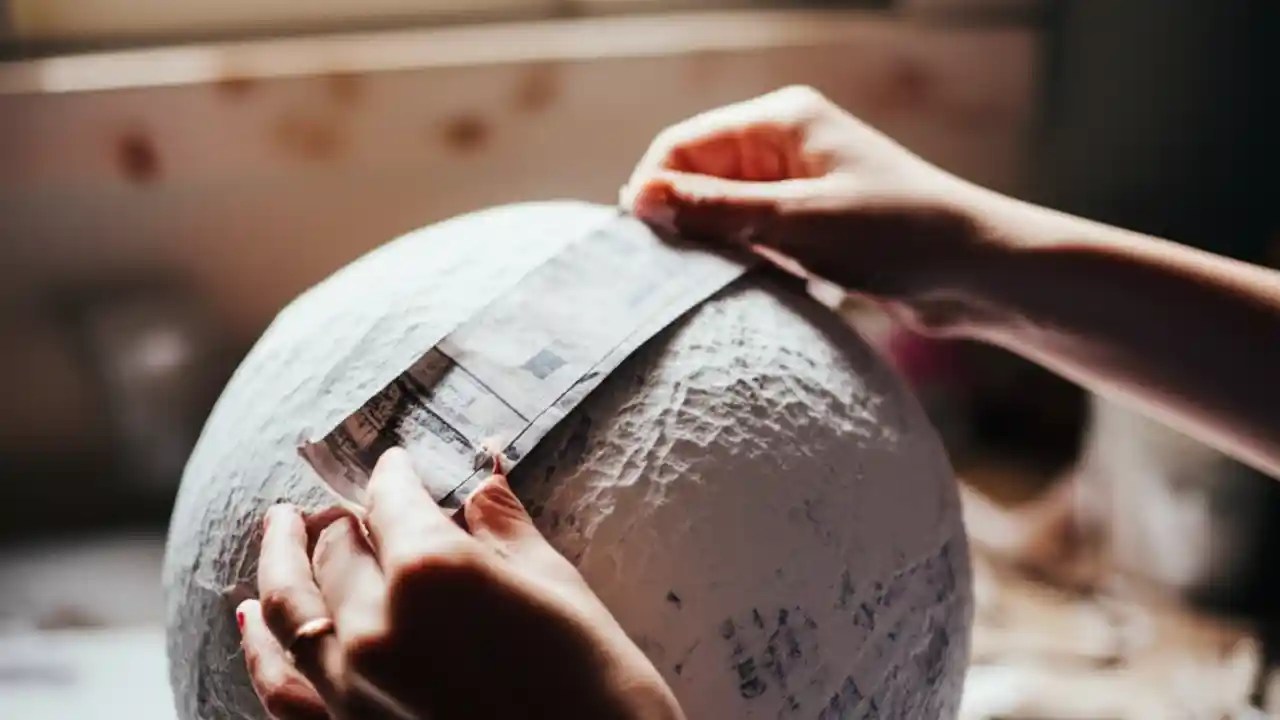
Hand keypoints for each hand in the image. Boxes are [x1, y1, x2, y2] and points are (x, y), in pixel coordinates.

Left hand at [237, 448, 683, 719]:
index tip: (397, 464)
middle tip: (355, 504)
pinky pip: (279, 683)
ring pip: (290, 604)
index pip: (391, 499)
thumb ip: (501, 528)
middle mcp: (375, 622)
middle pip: (337, 546)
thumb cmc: (596, 679)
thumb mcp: (554, 585)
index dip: (393, 475)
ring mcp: (349, 685)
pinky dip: (258, 645)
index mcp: (430, 569)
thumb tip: (483, 479)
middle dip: (347, 518)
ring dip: (283, 557)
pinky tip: (249, 616)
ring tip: (282, 526)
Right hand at [621, 85, 1004, 332]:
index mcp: (781, 121)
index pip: (684, 144)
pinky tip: (753, 288)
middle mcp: (785, 145)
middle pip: (699, 177)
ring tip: (720, 282)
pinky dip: (744, 260)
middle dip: (683, 220)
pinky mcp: (811, 224)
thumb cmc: (897, 234)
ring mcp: (798, 185)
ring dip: (715, 245)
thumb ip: (715, 209)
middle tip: (675, 272)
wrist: (977, 272)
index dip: (655, 189)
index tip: (643, 243)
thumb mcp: (796, 222)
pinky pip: (752, 237)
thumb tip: (639, 197)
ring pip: (723, 211)